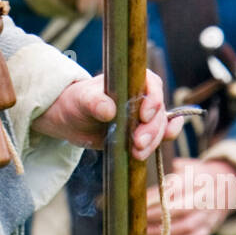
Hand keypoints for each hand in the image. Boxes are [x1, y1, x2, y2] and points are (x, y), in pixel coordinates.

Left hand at [31, 70, 182, 158]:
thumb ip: (94, 102)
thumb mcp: (81, 100)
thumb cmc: (76, 102)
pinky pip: (160, 133)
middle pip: (158, 110)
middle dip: (151, 129)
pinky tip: (163, 142)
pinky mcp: (141, 131)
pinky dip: (165, 137)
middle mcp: (141, 96)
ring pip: (159, 125)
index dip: (153, 99)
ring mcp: (142, 114)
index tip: (144, 116)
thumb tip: (109, 110)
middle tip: (138, 143)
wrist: (70, 120)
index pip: (152, 84)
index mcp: (130, 80)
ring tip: (137, 153)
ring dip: (153, 141)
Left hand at [146, 158, 235, 234]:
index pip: (178, 187)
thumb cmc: (199, 176)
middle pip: (182, 208)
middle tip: (141, 217)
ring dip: (165, 230)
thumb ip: (171, 171)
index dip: (159, 195)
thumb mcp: (190, 166)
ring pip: (187, 225)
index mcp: (200, 179)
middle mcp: (207, 197)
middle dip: (159, 214)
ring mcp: (211, 214)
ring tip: (145, 232)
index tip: (142, 201)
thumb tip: (154, 175)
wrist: (230, 186)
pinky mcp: (210, 227)